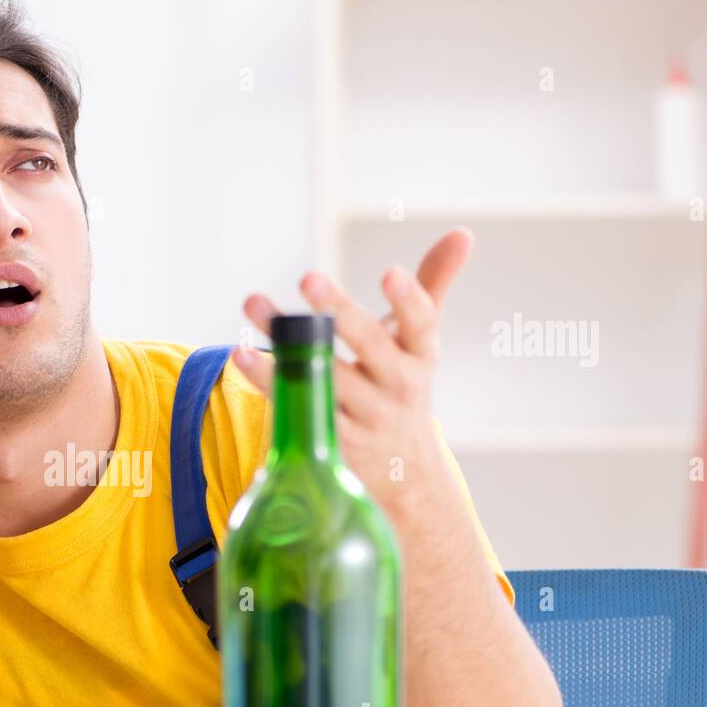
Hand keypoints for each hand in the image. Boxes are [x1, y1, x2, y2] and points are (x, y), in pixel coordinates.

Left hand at [232, 228, 472, 519]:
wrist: (406, 473)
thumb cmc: (402, 387)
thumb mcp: (421, 341)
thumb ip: (433, 284)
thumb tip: (462, 233)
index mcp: (420, 354)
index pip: (421, 323)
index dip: (408, 299)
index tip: (390, 273)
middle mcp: (399, 385)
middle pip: (369, 345)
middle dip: (339, 311)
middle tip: (308, 277)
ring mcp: (368, 417)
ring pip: (326, 376)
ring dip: (288, 342)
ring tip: (255, 306)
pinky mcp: (337, 443)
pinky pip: (301, 407)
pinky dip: (270, 381)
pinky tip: (243, 354)